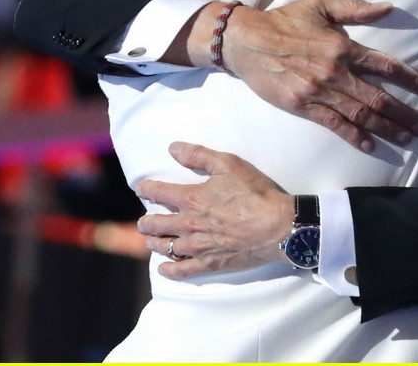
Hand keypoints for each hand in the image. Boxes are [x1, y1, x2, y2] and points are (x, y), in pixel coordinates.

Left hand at [137, 143, 292, 277]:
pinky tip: (164, 268)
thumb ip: (199, 155)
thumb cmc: (255, 193)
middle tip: (144, 220)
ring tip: (152, 240)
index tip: (141, 188)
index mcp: (191, 199)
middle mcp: (188, 224)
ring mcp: (198, 246)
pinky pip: (182, 270)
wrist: (277, 226)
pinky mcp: (209, 263)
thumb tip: (173, 148)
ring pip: (165, 247)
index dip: (146, 189)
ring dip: (154, 242)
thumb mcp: (229, 164)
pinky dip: (170, 269)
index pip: (159, 193)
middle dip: (146, 221)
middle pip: (156, 224)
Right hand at [199, 0, 417, 152]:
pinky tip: (370, 145)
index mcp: (343, 46)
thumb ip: (355, 8)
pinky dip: (354, 136)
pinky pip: (334, 124)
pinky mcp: (303, 106)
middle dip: (405, 113)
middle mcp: (336, 71)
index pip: (385, 65)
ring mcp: (319, 91)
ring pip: (361, 114)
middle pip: (378, 97)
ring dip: (387, 128)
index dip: (411, 79)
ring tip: (407, 137)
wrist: (246, 41)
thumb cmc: (285, 20)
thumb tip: (388, 8)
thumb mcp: (321, 5)